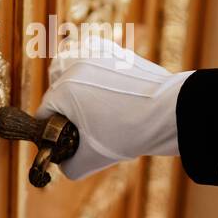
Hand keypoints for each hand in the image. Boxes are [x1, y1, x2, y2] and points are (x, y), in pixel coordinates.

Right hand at [35, 36, 191, 180]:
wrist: (172, 113)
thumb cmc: (132, 133)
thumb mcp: (94, 158)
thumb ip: (69, 166)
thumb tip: (63, 164)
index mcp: (64, 90)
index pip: (45, 112)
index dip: (52, 130)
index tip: (64, 139)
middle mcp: (75, 66)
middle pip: (55, 88)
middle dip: (63, 106)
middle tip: (81, 123)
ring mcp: (95, 54)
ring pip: (69, 66)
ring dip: (72, 82)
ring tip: (89, 103)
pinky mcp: (113, 51)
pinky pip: (90, 55)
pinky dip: (91, 69)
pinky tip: (104, 88)